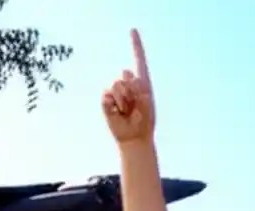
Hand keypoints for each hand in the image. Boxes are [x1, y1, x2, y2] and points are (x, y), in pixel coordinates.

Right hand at [102, 29, 155, 144]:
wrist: (134, 137)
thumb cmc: (144, 122)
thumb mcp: (147, 105)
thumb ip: (140, 90)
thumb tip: (127, 79)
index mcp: (143, 82)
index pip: (139, 59)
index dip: (136, 45)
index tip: (133, 30)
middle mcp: (129, 83)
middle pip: (126, 74)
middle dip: (132, 91)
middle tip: (135, 106)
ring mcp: (117, 91)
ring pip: (116, 84)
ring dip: (123, 100)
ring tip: (126, 111)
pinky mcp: (107, 99)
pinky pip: (107, 94)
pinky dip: (113, 104)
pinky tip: (117, 112)